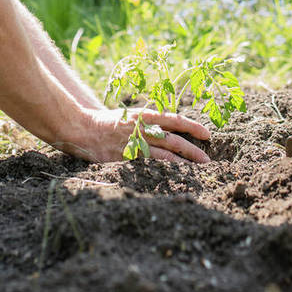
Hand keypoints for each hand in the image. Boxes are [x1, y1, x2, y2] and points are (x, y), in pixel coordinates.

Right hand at [62, 107, 211, 163]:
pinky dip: (164, 169)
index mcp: (146, 115)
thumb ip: (150, 124)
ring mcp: (136, 143)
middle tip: (208, 160)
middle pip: (174, 138)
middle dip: (193, 149)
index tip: (207, 135)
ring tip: (197, 170)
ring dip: (183, 162)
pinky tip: (175, 176)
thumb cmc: (109, 124)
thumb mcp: (132, 118)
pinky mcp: (128, 157)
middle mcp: (143, 128)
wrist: (84, 129)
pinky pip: (150, 163)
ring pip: (165, 153)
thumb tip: (170, 129)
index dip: (192, 127)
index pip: (175, 119)